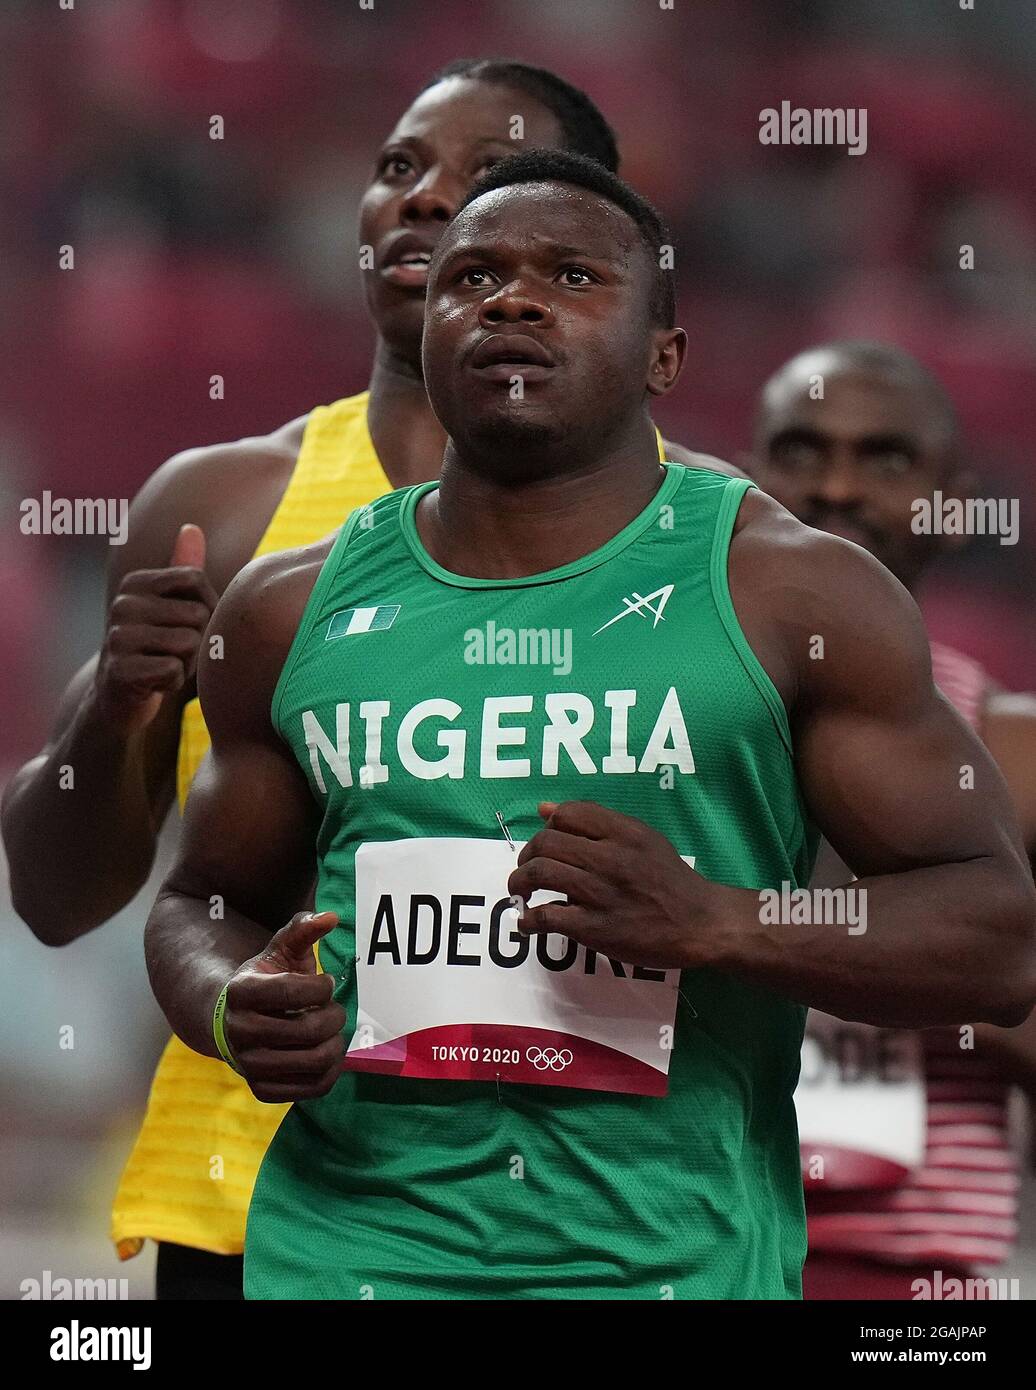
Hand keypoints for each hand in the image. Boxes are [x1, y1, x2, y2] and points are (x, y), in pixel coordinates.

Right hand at [95, 524, 217, 733]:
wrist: (118, 698)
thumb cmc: (155, 649)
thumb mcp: (170, 607)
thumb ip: (183, 570)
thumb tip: (191, 527)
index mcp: (136, 583)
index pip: (196, 579)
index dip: (207, 607)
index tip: (188, 624)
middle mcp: (123, 604)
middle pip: (198, 614)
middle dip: (198, 642)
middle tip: (173, 653)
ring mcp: (118, 636)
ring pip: (189, 644)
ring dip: (187, 664)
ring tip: (164, 666)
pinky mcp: (119, 669)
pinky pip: (174, 671)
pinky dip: (172, 683)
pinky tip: (154, 683)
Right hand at [221, 911, 345, 1101]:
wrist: (231, 1022)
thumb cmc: (265, 981)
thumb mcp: (279, 951)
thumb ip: (302, 930)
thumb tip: (332, 917)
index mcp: (241, 992)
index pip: (295, 990)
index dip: (322, 987)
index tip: (325, 983)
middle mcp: (240, 1031)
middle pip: (309, 1030)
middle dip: (335, 1016)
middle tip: (335, 1010)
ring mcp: (249, 1064)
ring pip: (314, 1061)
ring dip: (336, 1044)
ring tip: (333, 1031)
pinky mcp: (262, 1090)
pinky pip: (313, 1088)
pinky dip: (331, 1072)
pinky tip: (327, 1053)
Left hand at [508, 801, 719, 969]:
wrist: (700, 923)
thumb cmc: (669, 878)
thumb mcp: (641, 837)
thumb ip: (596, 822)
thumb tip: (544, 809)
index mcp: (623, 832)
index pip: (567, 813)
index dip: (547, 826)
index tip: (547, 843)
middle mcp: (610, 857)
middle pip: (546, 843)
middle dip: (526, 856)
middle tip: (528, 869)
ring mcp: (601, 893)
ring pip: (540, 874)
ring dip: (519, 883)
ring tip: (521, 892)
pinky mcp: (595, 928)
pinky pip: (548, 917)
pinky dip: (529, 920)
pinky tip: (529, 922)